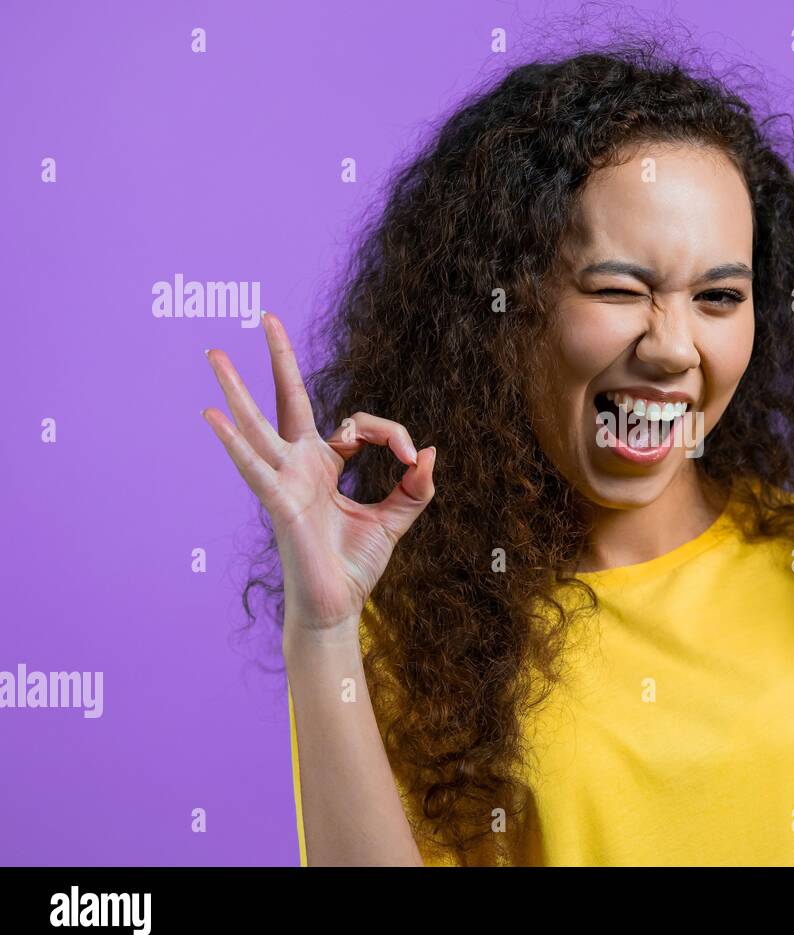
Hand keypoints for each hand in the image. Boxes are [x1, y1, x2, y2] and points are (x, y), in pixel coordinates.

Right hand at [201, 312, 436, 635]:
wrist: (337, 607)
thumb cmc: (356, 564)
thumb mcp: (396, 519)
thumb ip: (415, 486)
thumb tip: (428, 450)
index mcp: (325, 466)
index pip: (355, 424)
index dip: (387, 432)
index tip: (408, 457)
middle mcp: (299, 466)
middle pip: (288, 400)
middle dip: (279, 359)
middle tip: (266, 315)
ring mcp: (284, 481)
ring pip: (258, 425)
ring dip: (236, 389)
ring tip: (214, 353)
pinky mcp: (278, 504)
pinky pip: (254, 468)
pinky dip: (235, 444)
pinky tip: (212, 417)